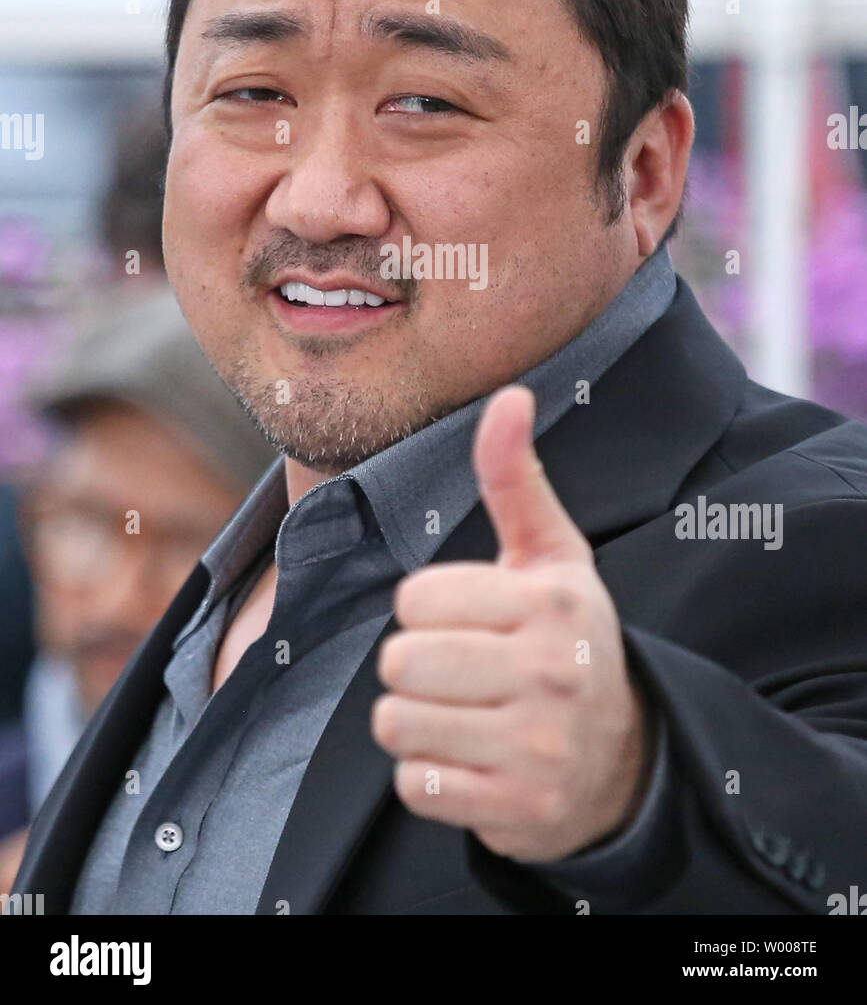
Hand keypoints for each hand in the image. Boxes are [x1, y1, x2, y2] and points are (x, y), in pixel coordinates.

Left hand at [371, 384, 652, 861]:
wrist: (623, 759)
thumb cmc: (565, 639)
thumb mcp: (551, 557)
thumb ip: (516, 478)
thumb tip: (510, 393)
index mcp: (552, 603)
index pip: (416, 597)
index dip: (426, 608)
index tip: (468, 618)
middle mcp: (553, 674)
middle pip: (400, 661)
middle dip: (413, 666)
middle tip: (458, 671)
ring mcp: (540, 748)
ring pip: (397, 723)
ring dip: (414, 721)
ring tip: (461, 713)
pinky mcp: (520, 809)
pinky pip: (416, 785)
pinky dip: (430, 774)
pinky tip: (471, 760)